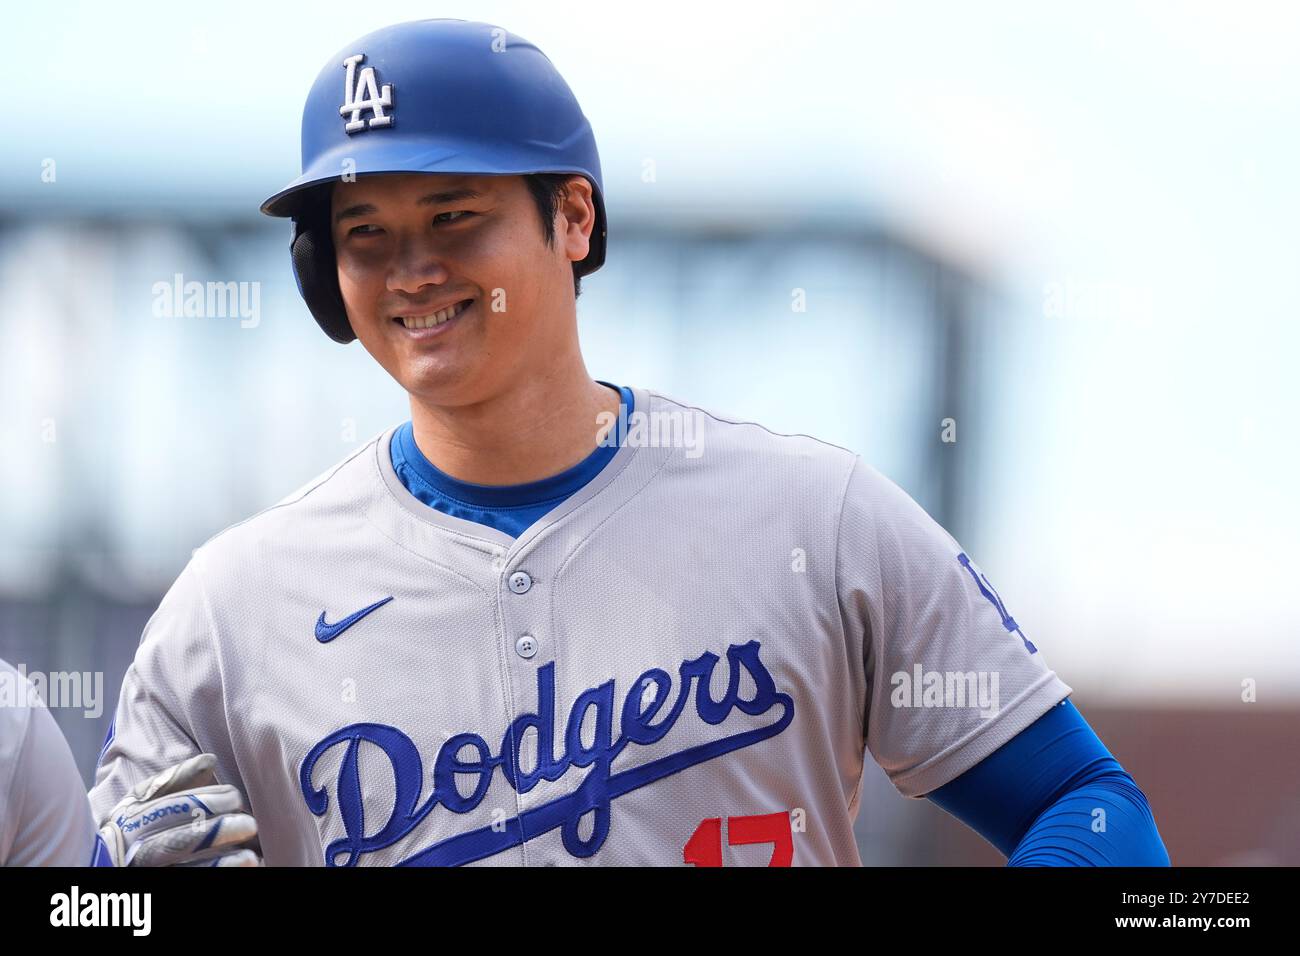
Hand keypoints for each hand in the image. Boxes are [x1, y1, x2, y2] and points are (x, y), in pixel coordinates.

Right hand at [95, 753, 261, 866]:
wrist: (106, 863)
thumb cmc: (130, 830)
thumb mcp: (139, 805)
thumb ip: (172, 783)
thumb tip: (209, 760)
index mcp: (123, 821)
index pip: (163, 808)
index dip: (201, 800)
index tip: (234, 796)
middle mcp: (126, 850)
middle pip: (172, 840)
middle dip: (213, 830)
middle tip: (248, 823)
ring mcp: (138, 871)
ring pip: (177, 866)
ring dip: (218, 860)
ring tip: (251, 856)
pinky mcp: (149, 890)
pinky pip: (185, 880)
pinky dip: (214, 872)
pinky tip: (238, 868)